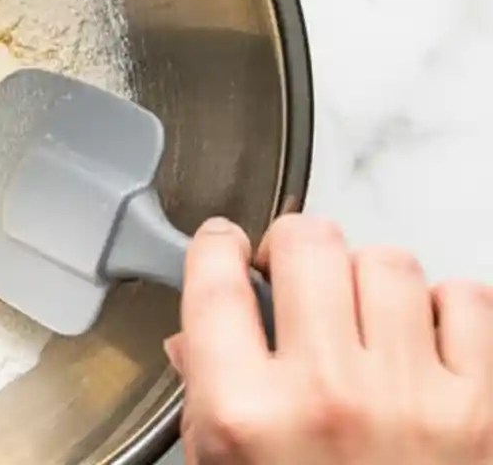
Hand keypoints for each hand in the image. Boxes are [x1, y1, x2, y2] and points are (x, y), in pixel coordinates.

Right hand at [167, 215, 492, 463]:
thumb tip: (195, 340)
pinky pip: (468, 299)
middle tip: (294, 268)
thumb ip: (207, 401)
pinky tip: (422, 342)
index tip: (222, 243)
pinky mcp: (486, 406)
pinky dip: (447, 309)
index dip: (215, 246)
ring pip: (389, 262)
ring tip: (363, 314)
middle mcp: (327, 395)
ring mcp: (412, 396)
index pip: (216, 282)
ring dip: (370, 279)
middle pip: (308, 244)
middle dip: (294, 246)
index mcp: (247, 416)